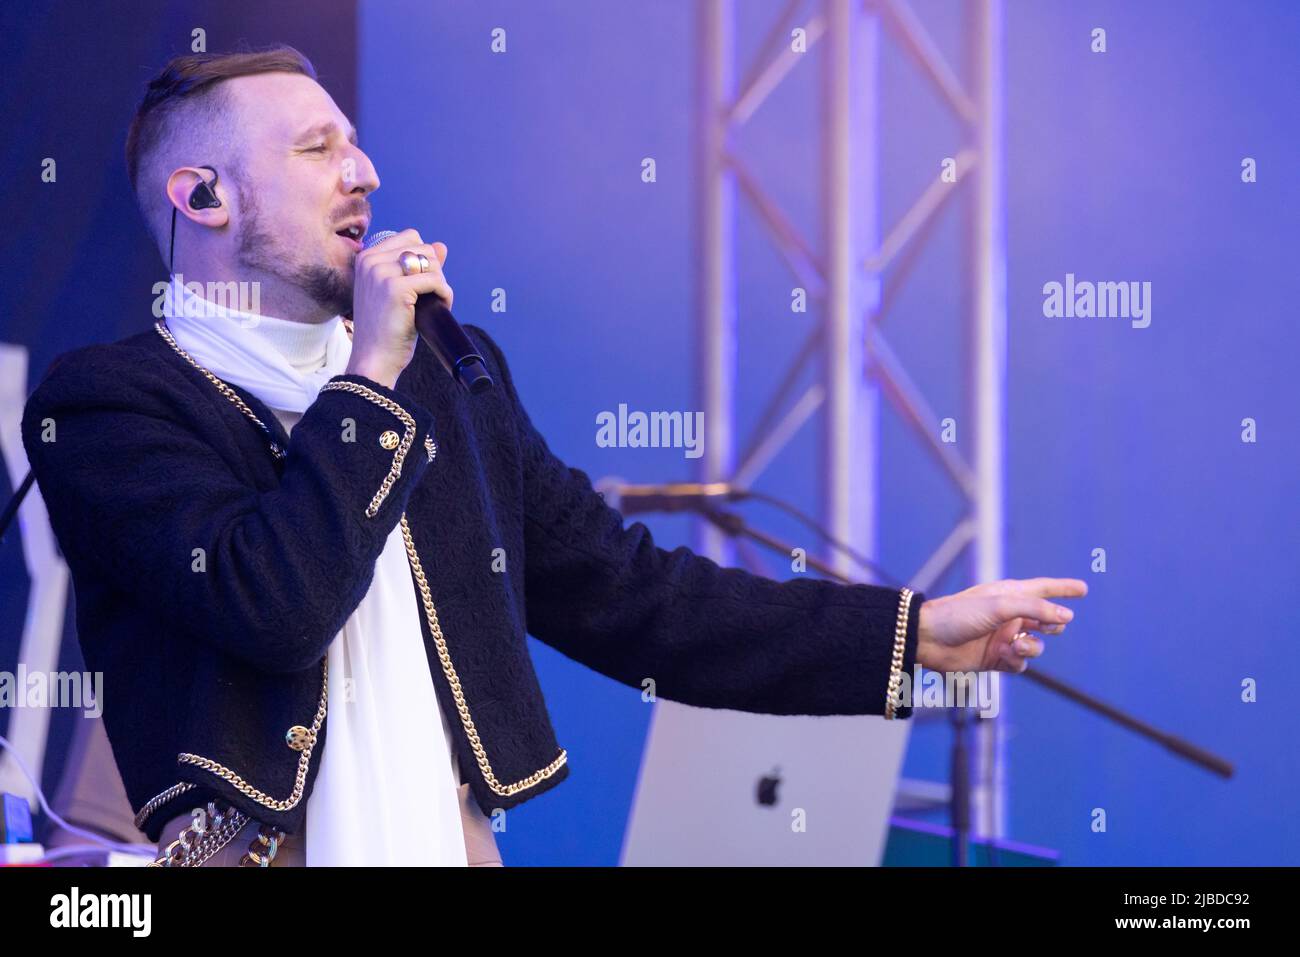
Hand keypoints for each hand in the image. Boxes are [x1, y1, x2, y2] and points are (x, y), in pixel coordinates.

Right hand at [345, 228, 452, 388]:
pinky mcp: (396, 288)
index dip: (425, 259)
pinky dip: (445, 294)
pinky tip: (440, 307)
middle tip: (432, 296)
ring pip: (431, 261)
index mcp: (367, 257)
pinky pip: (435, 280)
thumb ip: (417, 266)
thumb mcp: (399, 292)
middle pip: (423, 247)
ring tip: (435, 302)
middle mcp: (371, 260)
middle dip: (435, 271)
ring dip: (440, 282)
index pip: (410, 237)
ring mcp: (381, 273)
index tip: (423, 284)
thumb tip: (441, 246)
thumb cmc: (386, 329)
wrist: (374, 358)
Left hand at [915, 577, 1086, 673]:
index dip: (1064, 588)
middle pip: (1046, 620)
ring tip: (1016, 644)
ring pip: (1036, 645)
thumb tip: (1066, 616)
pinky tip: (1006, 655)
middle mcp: (1009, 615)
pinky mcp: (996, 659)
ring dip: (1033, 646)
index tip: (1083, 589)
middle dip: (1052, 625)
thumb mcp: (1000, 605)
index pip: (1043, 588)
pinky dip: (1018, 659)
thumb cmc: (959, 614)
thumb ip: (1036, 608)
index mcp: (1009, 594)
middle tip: (1046, 626)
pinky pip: (1021, 662)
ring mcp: (1003, 638)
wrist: (929, 639)